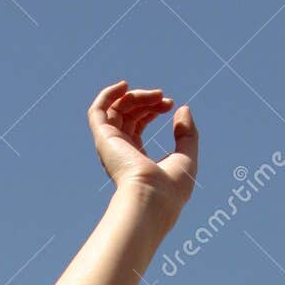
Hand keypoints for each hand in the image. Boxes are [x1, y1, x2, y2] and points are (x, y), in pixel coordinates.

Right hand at [88, 80, 197, 223]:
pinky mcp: (104, 139)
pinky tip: (124, 85)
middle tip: (164, 99)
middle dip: (146, 101)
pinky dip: (108, 95)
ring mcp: (111, 146)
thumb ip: (186, 134)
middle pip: (127, 115)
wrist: (153, 199)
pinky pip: (98, 111)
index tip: (170, 104)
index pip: (137, 125)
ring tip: (155, 95)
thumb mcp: (187, 156)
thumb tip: (182, 109)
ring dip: (135, 96)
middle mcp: (120, 152)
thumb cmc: (170, 189)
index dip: (152, 109)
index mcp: (135, 159)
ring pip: (116, 109)